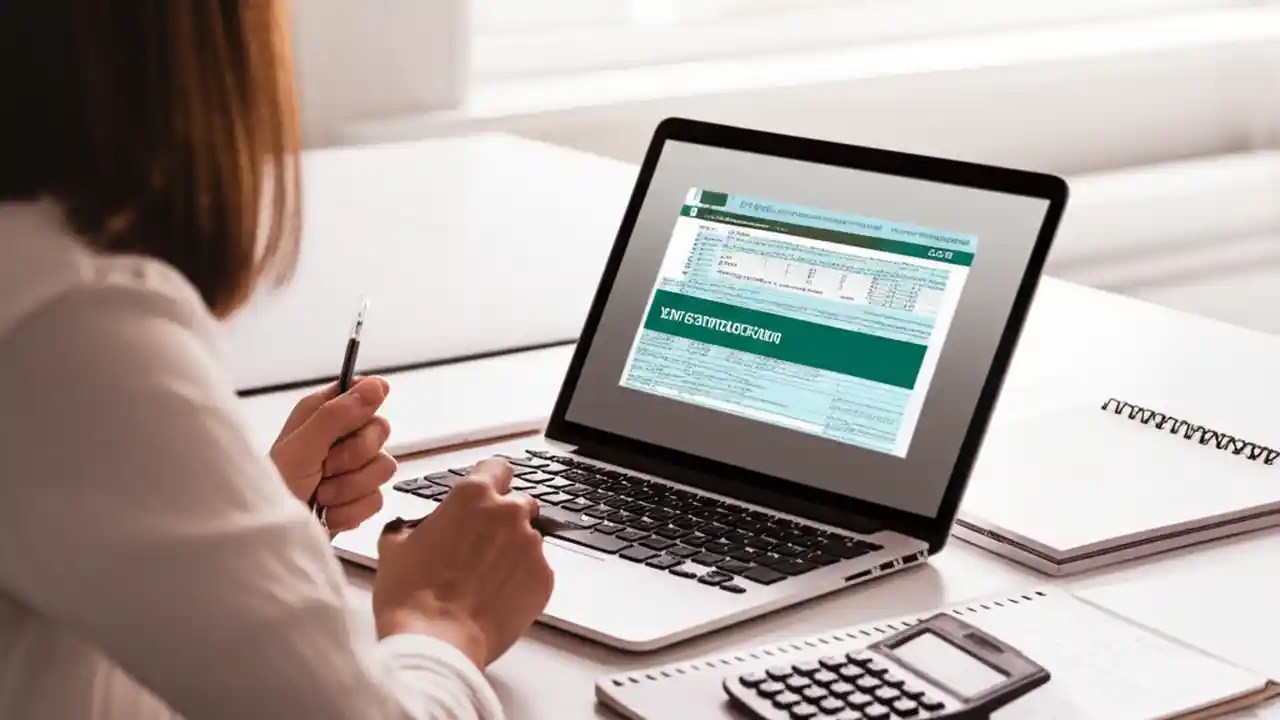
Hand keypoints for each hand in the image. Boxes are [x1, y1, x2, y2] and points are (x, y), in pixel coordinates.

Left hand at [269, 377, 396, 532]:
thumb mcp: (301, 449)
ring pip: (383, 467)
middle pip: (380, 431)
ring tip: (322, 496)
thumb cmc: (273, 490)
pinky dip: (351, 511)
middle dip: (354, 457)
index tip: (351, 427)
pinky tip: (328, 513)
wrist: (271, 540)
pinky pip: (377, 499)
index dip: (365, 407)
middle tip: (325, 468)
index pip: (362, 391)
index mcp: (320, 414)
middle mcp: (338, 437)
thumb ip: (338, 415)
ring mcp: (351, 469)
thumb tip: (377, 385)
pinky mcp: (358, 498)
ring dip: (350, 488)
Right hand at [373, 458, 554, 667]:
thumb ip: (414, 526)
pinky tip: (496, 596)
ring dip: (512, 552)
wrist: (436, 642)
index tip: (487, 490)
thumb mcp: (396, 547)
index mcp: (473, 496)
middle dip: (503, 519)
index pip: (497, 468)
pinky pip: (536, 571)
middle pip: (518, 503)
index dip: (490, 480)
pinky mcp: (544, 579)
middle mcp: (509, 514)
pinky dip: (521, 579)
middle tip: (480, 545)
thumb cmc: (412, 595)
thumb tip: (411, 530)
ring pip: (529, 539)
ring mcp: (531, 546)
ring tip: (483, 579)